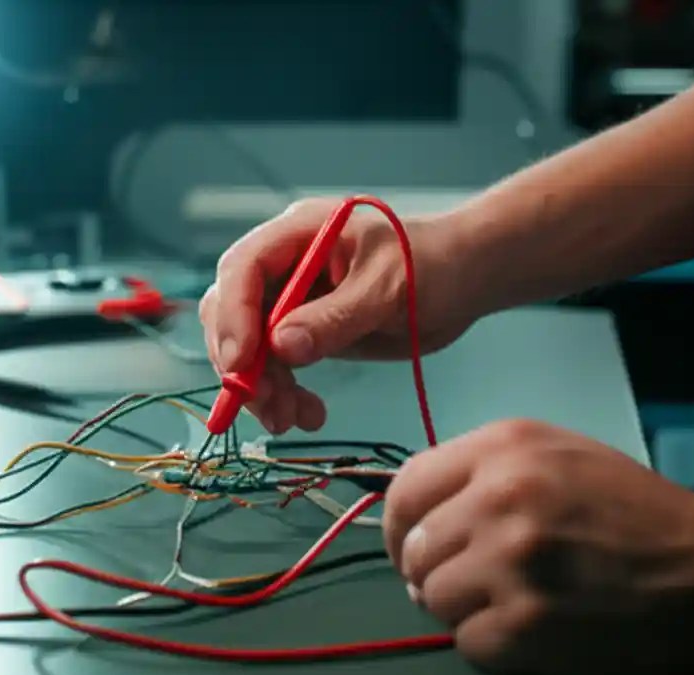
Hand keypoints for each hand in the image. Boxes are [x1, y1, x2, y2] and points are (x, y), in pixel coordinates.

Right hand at [198, 198, 479, 434]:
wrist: (463, 279)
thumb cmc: (433, 265)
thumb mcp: (387, 289)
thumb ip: (335, 318)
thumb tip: (282, 348)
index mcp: (298, 234)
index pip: (243, 268)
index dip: (233, 315)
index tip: (242, 363)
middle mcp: (283, 264)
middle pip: (231, 310)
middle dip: (242, 361)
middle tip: (265, 404)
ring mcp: (290, 299)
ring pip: (248, 346)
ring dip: (261, 388)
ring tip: (291, 421)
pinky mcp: (302, 331)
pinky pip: (275, 366)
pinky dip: (283, 394)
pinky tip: (309, 415)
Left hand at [383, 419, 693, 674]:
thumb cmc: (639, 514)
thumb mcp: (562, 457)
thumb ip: (485, 471)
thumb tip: (420, 511)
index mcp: (505, 447)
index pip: (405, 487)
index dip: (399, 524)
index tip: (411, 544)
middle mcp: (499, 498)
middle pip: (413, 547)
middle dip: (431, 568)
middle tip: (472, 579)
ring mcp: (509, 564)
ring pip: (431, 597)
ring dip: (460, 606)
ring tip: (511, 600)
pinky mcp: (523, 626)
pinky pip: (464, 640)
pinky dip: (490, 641)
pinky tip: (533, 626)